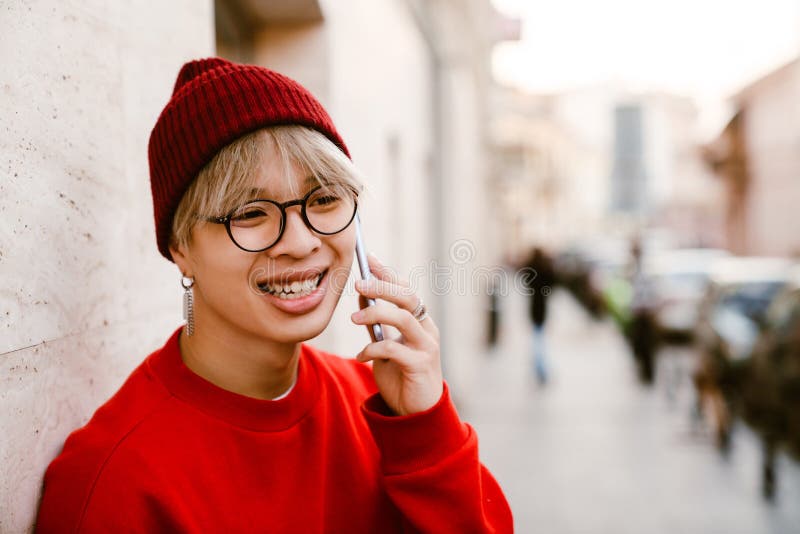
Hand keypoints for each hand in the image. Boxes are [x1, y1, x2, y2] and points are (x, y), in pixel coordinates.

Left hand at [351, 254, 442, 415]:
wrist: (416, 414)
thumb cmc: (401, 377)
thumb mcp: (385, 346)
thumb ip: (376, 324)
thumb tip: (362, 295)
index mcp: (420, 321)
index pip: (406, 289)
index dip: (388, 273)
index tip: (368, 258)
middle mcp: (427, 330)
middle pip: (408, 298)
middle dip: (382, 286)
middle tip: (358, 283)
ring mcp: (427, 347)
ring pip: (404, 318)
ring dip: (376, 313)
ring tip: (354, 317)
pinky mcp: (420, 365)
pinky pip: (394, 349)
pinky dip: (372, 349)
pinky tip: (361, 357)